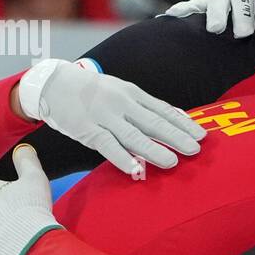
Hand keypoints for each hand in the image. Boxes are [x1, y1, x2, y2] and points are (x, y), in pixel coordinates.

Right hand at [16, 59, 204, 175]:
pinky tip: (136, 170)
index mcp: (132, 94)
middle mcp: (121, 103)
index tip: (201, 134)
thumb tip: (177, 117)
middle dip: (176, 136)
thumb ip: (146, 106)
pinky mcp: (86, 129)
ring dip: (154, 149)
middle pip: (153, 122)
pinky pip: (107, 145)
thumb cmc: (93, 91)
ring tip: (173, 161)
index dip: (183, 123)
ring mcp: (103, 116)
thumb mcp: (122, 91)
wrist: (53, 83)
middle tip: (196, 149)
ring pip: (132, 135)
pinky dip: (122, 158)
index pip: (163, 110)